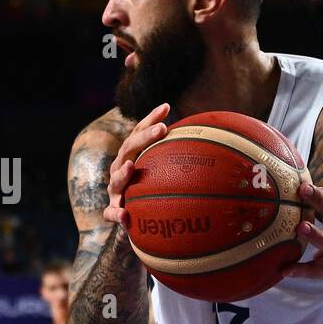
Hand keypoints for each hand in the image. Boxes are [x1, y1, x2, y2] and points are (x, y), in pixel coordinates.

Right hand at [105, 103, 169, 226]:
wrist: (131, 217)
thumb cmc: (150, 189)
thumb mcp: (162, 172)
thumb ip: (177, 160)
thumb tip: (211, 145)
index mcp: (132, 155)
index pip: (139, 133)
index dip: (151, 119)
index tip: (167, 106)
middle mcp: (120, 168)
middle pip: (129, 148)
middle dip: (144, 137)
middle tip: (162, 129)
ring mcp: (115, 189)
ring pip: (116, 180)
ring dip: (122, 173)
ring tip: (131, 166)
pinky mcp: (114, 210)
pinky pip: (111, 213)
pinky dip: (116, 214)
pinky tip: (125, 215)